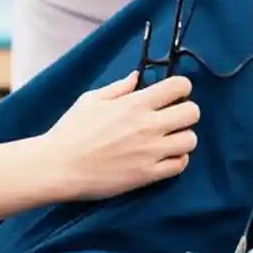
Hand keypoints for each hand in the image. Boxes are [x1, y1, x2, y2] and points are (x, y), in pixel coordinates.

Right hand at [43, 72, 200, 200]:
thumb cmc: (71, 130)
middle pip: (192, 112)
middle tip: (173, 116)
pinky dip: (177, 159)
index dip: (181, 87)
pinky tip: (164, 156)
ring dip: (183, 137)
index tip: (173, 93)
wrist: (59, 167)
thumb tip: (137, 77)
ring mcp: (150, 152)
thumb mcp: (91, 100)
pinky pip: (180, 165)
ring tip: (169, 138)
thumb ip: (118, 88)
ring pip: (191, 140)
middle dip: (186, 111)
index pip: (178, 87)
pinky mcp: (148, 175)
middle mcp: (148, 126)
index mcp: (134, 103)